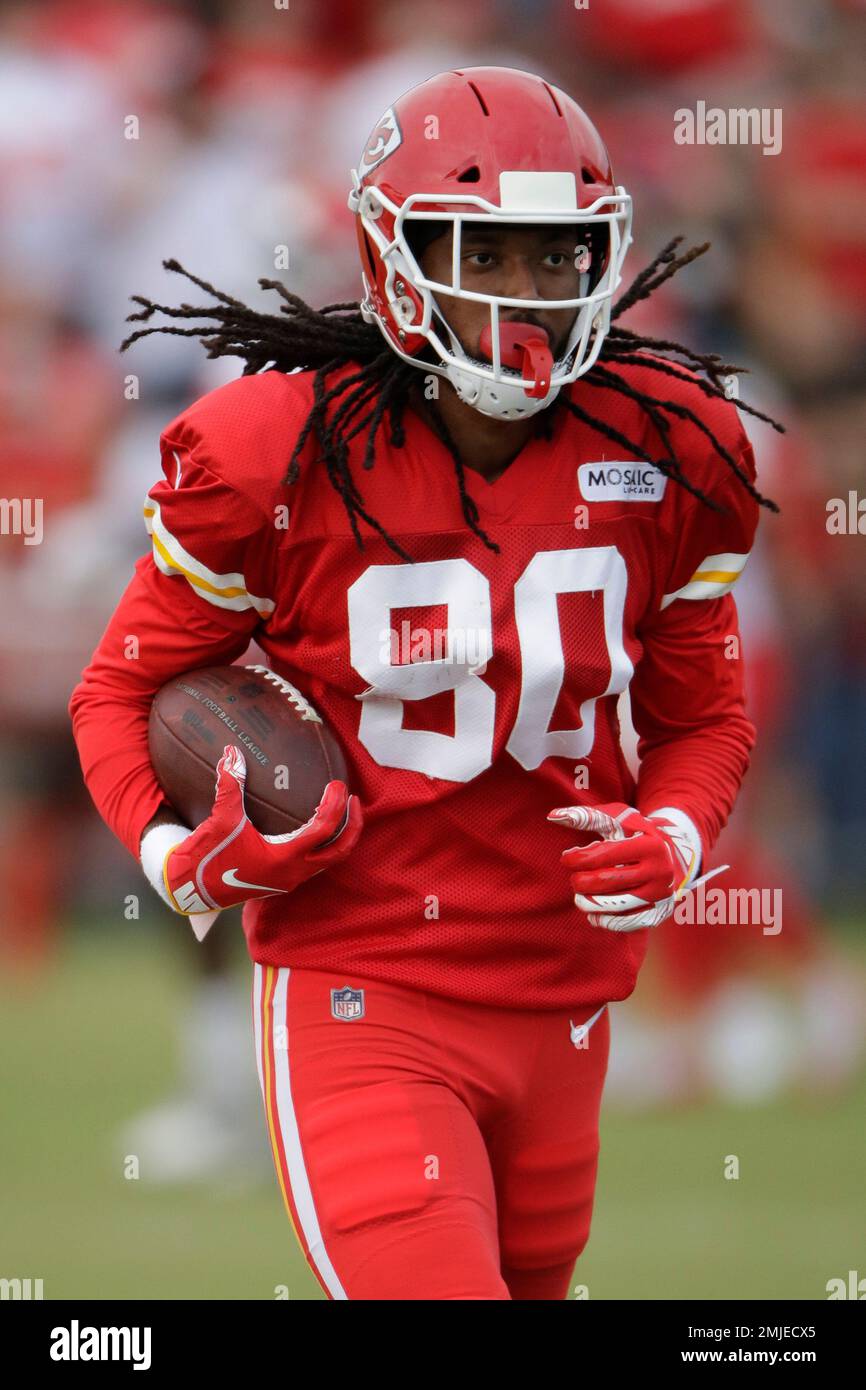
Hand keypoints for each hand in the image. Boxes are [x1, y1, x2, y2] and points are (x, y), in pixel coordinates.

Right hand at [162, 744, 362, 916]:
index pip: (324, 830)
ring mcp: (288, 881)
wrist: (190, 890)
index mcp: (284, 858)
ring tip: (340, 812)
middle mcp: (293, 873)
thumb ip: (230, 784)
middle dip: (352, 826)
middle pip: (339, 852)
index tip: (338, 785)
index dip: (335, 805)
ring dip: (339, 838)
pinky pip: (314, 864)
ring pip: (328, 861)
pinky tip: (314, 829)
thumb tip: (231, 752)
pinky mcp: (280, 883)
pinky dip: (322, 846)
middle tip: (352, 800)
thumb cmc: (207, 856)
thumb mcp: (221, 819)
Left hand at [547, 802, 701, 930]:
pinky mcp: (658, 913)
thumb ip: (586, 817)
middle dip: (582, 882)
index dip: (580, 858)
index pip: (607, 854)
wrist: (676, 855)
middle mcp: (660, 872)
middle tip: (574, 880)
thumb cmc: (637, 833)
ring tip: (579, 897)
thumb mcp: (618, 819)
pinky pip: (627, 923)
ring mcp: (661, 895)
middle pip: (609, 881)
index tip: (565, 858)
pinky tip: (593, 914)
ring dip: (590, 903)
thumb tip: (553, 816)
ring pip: (616, 906)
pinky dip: (605, 921)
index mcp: (650, 845)